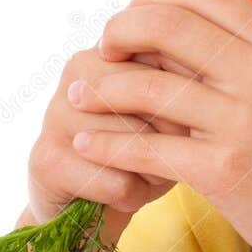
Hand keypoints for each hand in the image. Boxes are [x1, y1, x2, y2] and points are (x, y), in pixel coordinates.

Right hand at [27, 48, 180, 238]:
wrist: (92, 204)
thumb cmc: (146, 148)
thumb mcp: (175, 110)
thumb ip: (188, 85)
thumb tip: (204, 88)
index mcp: (114, 46)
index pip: (170, 59)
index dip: (193, 97)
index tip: (193, 117)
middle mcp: (80, 67)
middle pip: (154, 99)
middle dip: (176, 136)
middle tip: (170, 152)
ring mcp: (57, 111)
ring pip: (136, 142)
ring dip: (156, 169)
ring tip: (145, 172)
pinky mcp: (47, 159)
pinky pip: (117, 180)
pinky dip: (134, 195)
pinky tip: (125, 192)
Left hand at [64, 0, 251, 251]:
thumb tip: (188, 31)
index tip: (131, 17)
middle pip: (165, 25)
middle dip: (118, 32)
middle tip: (101, 52)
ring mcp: (244, 122)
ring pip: (146, 87)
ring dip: (99, 90)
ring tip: (77, 97)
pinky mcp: (224, 171)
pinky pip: (146, 149)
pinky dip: (107, 145)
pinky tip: (88, 146)